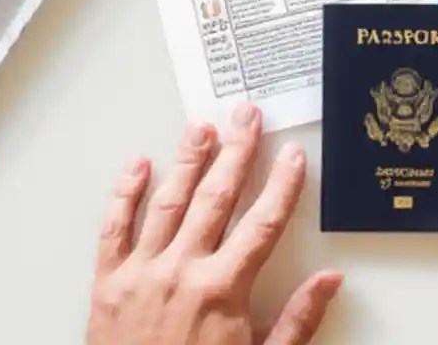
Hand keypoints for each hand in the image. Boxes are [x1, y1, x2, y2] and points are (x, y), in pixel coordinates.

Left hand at [87, 102, 341, 344]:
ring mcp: (140, 273)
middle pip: (216, 198)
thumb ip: (297, 321)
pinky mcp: (106, 285)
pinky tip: (138, 164)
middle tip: (248, 116)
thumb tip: (330, 281)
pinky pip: (113, 228)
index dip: (282, 185)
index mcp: (222, 291)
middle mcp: (182, 272)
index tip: (293, 156)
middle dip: (237, 152)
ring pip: (168, 202)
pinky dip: (125, 193)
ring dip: (187, 159)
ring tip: (202, 126)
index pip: (262, 224)